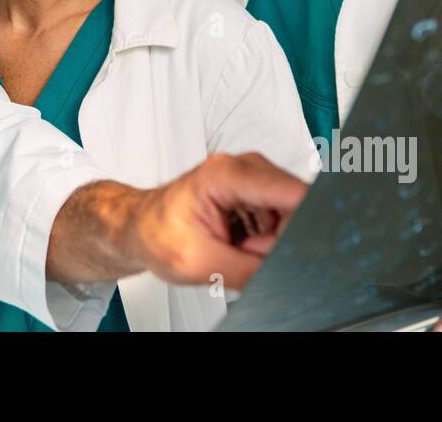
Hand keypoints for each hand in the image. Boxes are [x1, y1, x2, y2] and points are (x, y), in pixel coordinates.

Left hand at [127, 152, 307, 289]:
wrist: (140, 227)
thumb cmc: (156, 233)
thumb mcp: (198, 263)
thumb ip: (248, 270)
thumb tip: (286, 273)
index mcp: (227, 174)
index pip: (292, 192)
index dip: (301, 225)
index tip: (292, 249)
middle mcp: (243, 168)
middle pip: (296, 206)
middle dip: (279, 240)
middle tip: (244, 253)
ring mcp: (251, 178)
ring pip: (291, 216)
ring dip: (271, 242)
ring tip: (235, 247)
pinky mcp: (255, 192)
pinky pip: (281, 220)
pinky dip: (265, 240)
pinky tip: (239, 243)